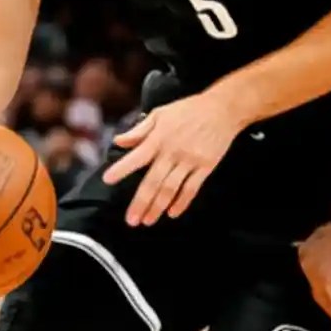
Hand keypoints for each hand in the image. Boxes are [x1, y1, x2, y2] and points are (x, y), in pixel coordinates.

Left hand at [102, 94, 243, 226]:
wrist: (223, 109)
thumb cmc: (189, 110)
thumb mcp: (160, 114)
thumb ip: (139, 130)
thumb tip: (119, 142)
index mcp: (159, 138)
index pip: (137, 156)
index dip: (122, 168)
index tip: (107, 180)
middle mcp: (173, 152)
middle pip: (153, 181)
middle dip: (140, 202)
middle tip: (131, 220)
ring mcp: (190, 161)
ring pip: (171, 189)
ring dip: (158, 207)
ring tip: (147, 221)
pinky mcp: (205, 167)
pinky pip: (192, 189)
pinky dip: (182, 202)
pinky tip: (173, 213)